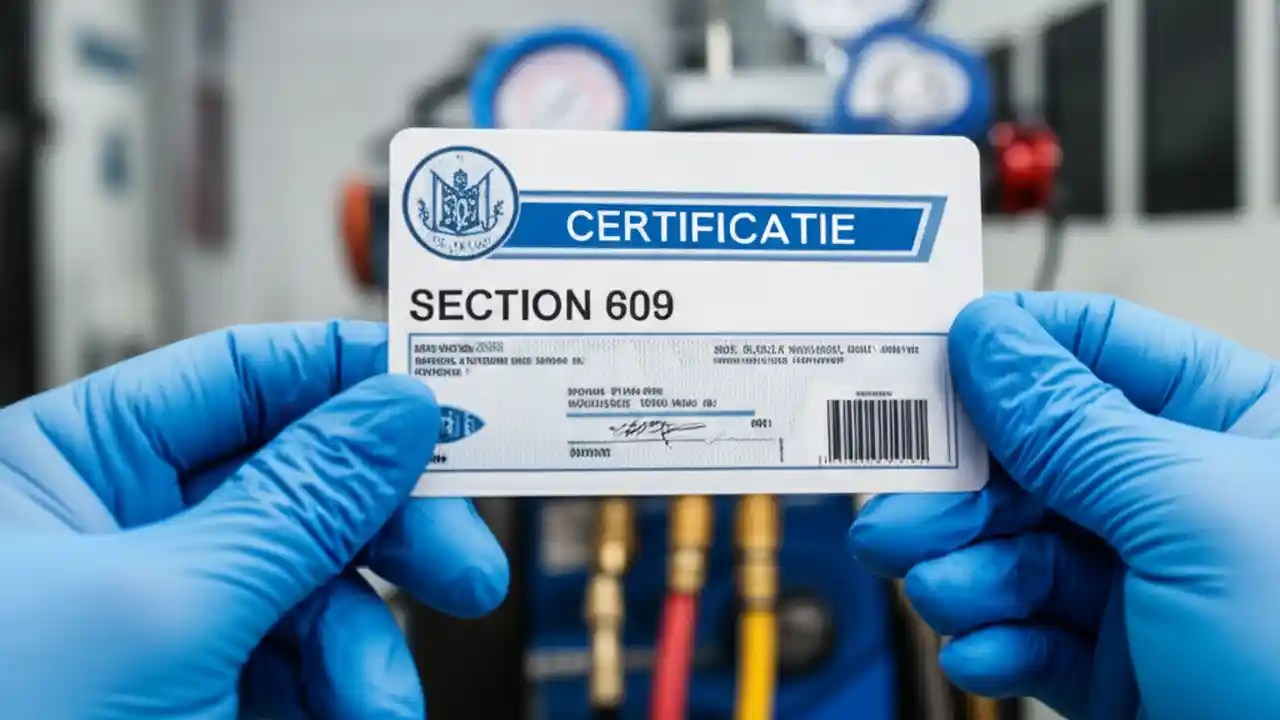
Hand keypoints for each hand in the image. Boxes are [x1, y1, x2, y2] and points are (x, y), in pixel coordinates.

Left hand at [0, 321, 507, 718]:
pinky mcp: (204, 692)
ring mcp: (169, 618)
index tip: (448, 397)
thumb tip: (395, 409)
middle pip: (303, 483)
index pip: (240, 377)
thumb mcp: (169, 607)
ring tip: (376, 705)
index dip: (351, 378)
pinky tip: (352, 718)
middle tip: (463, 565)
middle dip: (390, 533)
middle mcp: (122, 530)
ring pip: (318, 590)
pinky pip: (306, 666)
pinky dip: (345, 695)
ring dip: (366, 650)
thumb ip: (301, 499)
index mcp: (71, 466)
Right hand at [848, 293, 1279, 718]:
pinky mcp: (1115, 666)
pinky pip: (1023, 631)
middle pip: (1028, 455)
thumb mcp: (1190, 516)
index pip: (1094, 346)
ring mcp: (1145, 586)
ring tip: (949, 593)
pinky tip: (987, 650)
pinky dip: (990, 640)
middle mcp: (1180, 499)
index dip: (1003, 352)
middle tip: (901, 513)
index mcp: (1231, 425)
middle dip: (958, 490)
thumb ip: (1071, 423)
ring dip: (964, 572)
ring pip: (1010, 546)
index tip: (919, 370)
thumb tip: (989, 340)